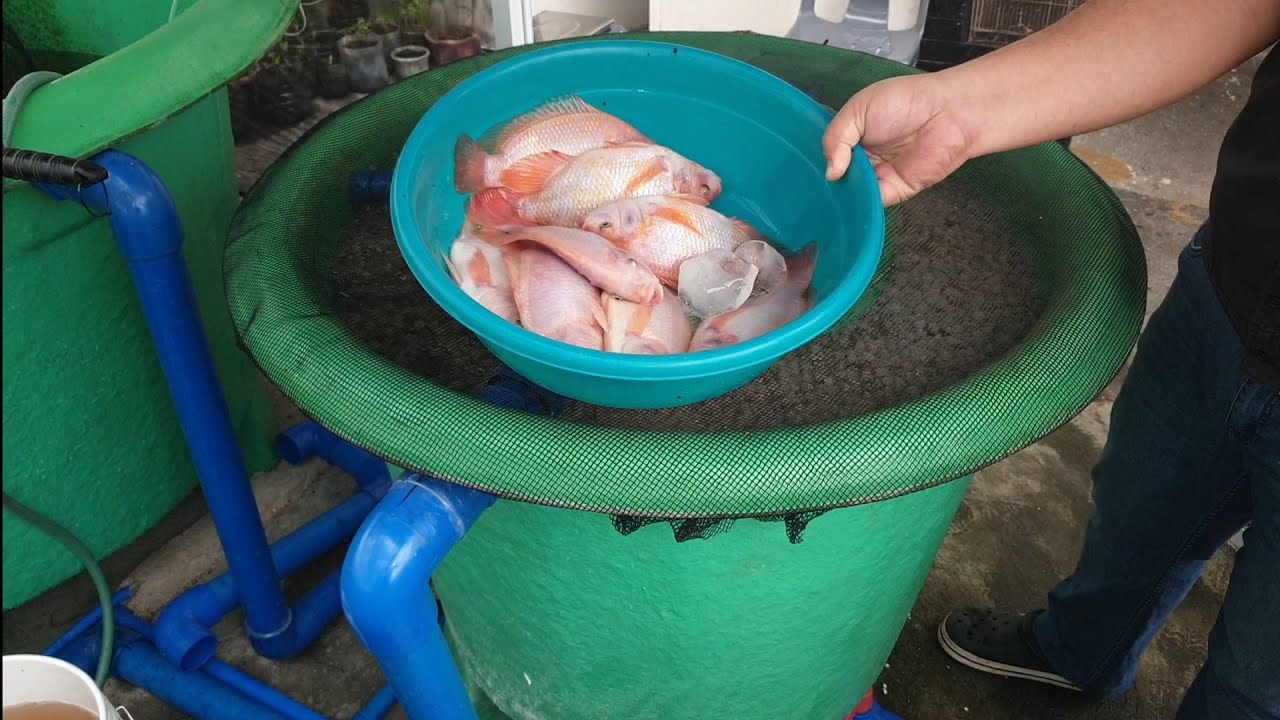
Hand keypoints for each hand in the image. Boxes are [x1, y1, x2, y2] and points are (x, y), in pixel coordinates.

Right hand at [822, 75, 975, 206]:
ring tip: (828, 192)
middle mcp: (862, 159)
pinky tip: (849, 197)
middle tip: (811, 186)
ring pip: (850, 192)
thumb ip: (836, 138)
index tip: (802, 169)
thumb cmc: (905, 101)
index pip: (827, 154)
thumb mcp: (858, 108)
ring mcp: (877, 177)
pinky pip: (870, 202)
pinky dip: (859, 202)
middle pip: (836, 177)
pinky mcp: (893, 192)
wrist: (946, 113)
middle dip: (826, 182)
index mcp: (852, 137)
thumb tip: (830, 173)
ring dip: (841, 193)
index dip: (816, 161)